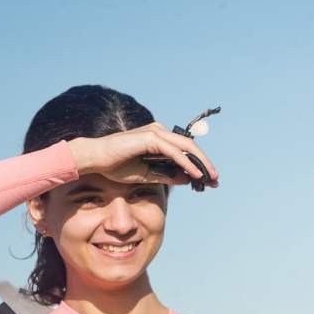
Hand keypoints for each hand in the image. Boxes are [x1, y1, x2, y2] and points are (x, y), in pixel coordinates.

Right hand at [68, 124, 218, 187]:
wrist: (97, 160)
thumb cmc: (118, 166)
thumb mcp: (149, 175)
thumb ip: (169, 176)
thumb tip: (189, 179)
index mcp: (159, 139)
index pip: (185, 150)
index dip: (200, 165)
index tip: (212, 181)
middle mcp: (159, 132)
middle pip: (190, 146)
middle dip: (205, 164)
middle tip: (217, 180)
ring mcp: (155, 132)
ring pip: (185, 147)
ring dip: (200, 163)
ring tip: (210, 178)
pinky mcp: (149, 137)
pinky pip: (173, 151)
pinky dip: (187, 163)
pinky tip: (196, 175)